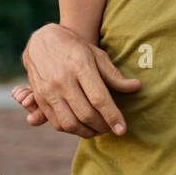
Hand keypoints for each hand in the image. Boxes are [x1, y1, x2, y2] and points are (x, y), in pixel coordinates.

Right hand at [19, 23, 141, 137]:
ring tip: (98, 130)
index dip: (112, 116)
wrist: (42, 42)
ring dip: (86, 132)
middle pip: (85, 114)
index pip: (99, 98)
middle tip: (111, 128)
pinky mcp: (40, 99)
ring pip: (69, 123)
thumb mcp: (97, 55)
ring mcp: (49, 91)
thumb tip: (136, 87)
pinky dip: (71, 130)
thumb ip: (114, 75)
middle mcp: (63, 80)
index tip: (122, 130)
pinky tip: (82, 126)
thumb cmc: (76, 48)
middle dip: (102, 126)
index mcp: (80, 66)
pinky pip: (56, 123)